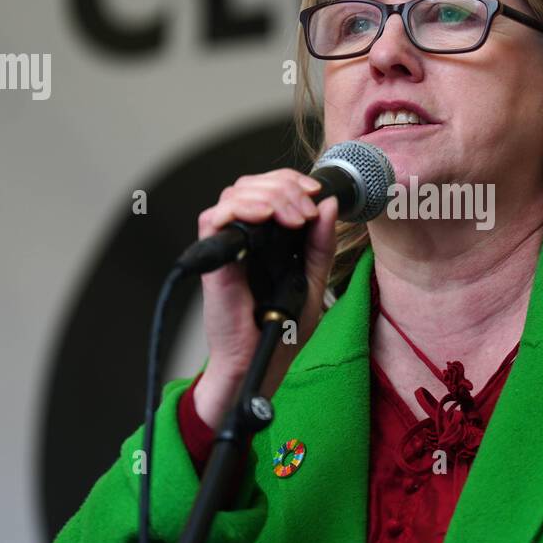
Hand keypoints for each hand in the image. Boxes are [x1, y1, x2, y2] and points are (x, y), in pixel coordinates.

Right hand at [191, 169, 339, 430]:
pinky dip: (240, 209)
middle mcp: (245, 235)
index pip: (271, 187)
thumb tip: (329, 205)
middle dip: (286, 187)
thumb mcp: (312, 280)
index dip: (293, 181)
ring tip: (294, 218)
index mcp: (267, 236)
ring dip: (270, 196)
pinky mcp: (213, 259)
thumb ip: (320, 244)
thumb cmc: (279, 329)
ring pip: (236, 193)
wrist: (258, 361)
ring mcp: (227, 245)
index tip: (317, 194)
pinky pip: (214, 217)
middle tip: (307, 210)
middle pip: (253, 183)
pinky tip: (265, 218)